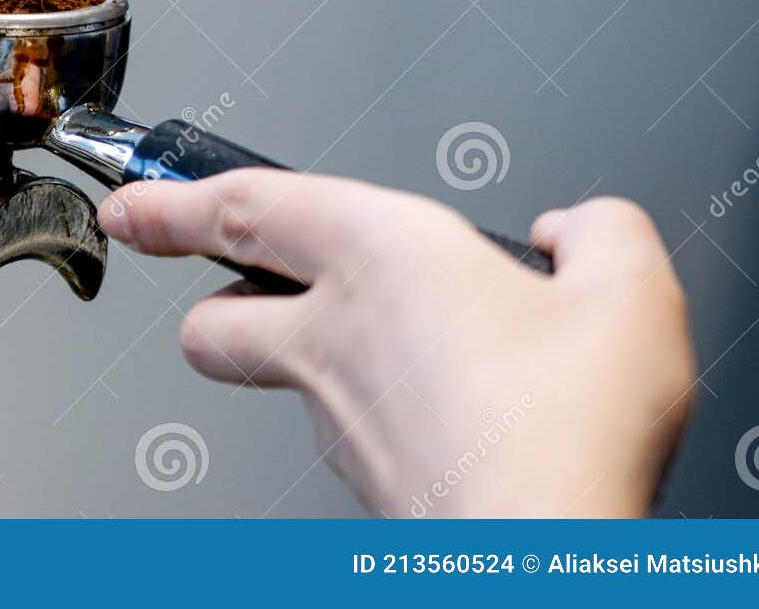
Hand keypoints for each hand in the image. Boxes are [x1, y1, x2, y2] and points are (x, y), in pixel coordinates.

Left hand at [99, 173, 694, 516]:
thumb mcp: (626, 293)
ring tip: (385, 347)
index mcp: (377, 256)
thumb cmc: (563, 433)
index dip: (176, 200)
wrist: (539, 559)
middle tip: (212, 276)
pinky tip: (449, 418)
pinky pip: (351, 430)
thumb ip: (603, 236)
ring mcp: (339, 419)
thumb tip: (578, 234)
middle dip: (203, 292)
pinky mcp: (365, 482)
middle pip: (216, 315)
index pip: (244, 206)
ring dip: (308, 355)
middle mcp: (334, 339)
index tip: (133, 202)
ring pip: (280, 379)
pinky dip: (379, 410)